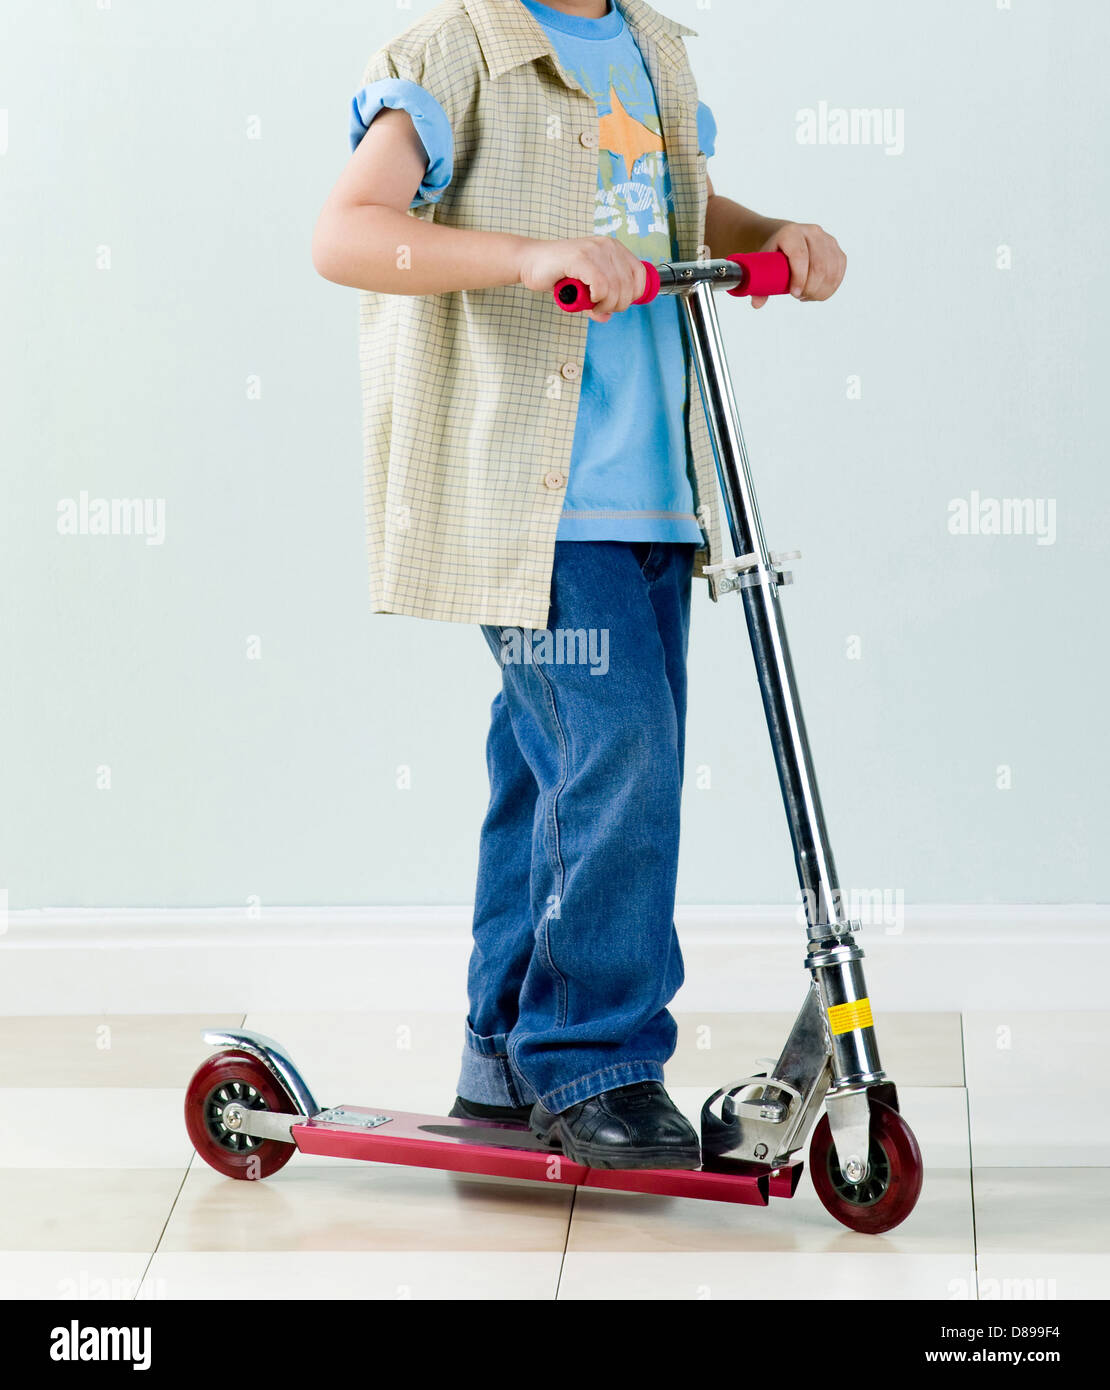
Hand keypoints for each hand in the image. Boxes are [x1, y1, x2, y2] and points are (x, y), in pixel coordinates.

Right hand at [517, 235, 645, 321]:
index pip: (639, 275)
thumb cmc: (558, 274)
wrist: (530, 262)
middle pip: (628, 286)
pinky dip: (596, 299)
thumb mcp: (586, 288)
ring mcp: (594, 250)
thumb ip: (600, 300)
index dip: (632, 296)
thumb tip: (607, 317)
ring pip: (615, 288)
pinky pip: (601, 286)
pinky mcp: (580, 258)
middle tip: (600, 309)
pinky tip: (586, 299)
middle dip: (616, 305)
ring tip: (591, 306)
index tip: (616, 304)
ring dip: (605, 305)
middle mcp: (607, 246)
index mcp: (613, 248)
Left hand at [751, 222, 845, 308]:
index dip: (800, 277)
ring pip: (831, 270)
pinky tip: (818, 293)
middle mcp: (812, 232)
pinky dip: (830, 287)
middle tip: (799, 296)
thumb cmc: (773, 254)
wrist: (785, 240)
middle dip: (810, 288)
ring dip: (820, 290)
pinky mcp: (836, 250)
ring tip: (806, 295)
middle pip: (819, 265)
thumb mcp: (763, 265)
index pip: (800, 255)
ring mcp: (827, 240)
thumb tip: (757, 304)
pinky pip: (839, 272)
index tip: (794, 294)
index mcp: (791, 233)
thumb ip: (759, 285)